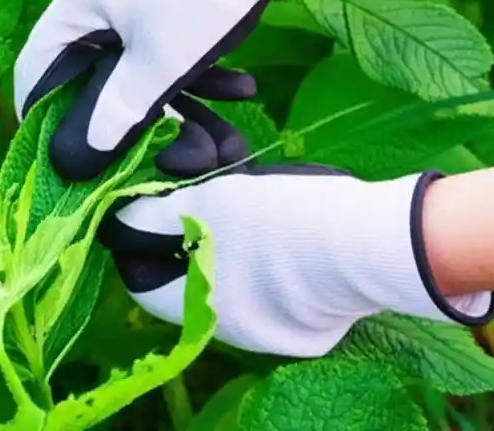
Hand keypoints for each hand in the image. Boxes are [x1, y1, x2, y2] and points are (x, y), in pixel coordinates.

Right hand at [13, 0, 370, 180]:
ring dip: (178, 95)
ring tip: (219, 134)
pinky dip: (195, 65)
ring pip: (139, 54)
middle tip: (145, 148)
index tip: (55, 151)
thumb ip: (120, 109)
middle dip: (127, 111)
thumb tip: (85, 150)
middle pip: (92, 62)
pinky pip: (166, 34)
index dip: (40, 110)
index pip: (36, 62)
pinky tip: (241, 87)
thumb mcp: (161, 64)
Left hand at [97, 164, 493, 357]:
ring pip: (227, 257)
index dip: (135, 230)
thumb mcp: (206, 206)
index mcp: (196, 311)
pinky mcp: (306, 310)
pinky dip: (262, 229)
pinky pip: (268, 265)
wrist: (371, 240)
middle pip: (183, 263)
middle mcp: (228, 327)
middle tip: (204, 168)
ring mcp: (271, 321)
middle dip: (186, 210)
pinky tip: (278, 193)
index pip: (138, 275)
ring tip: (243, 167)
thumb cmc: (281, 223)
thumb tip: (121, 219)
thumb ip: (154, 216)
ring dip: (226, 209)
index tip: (149, 190)